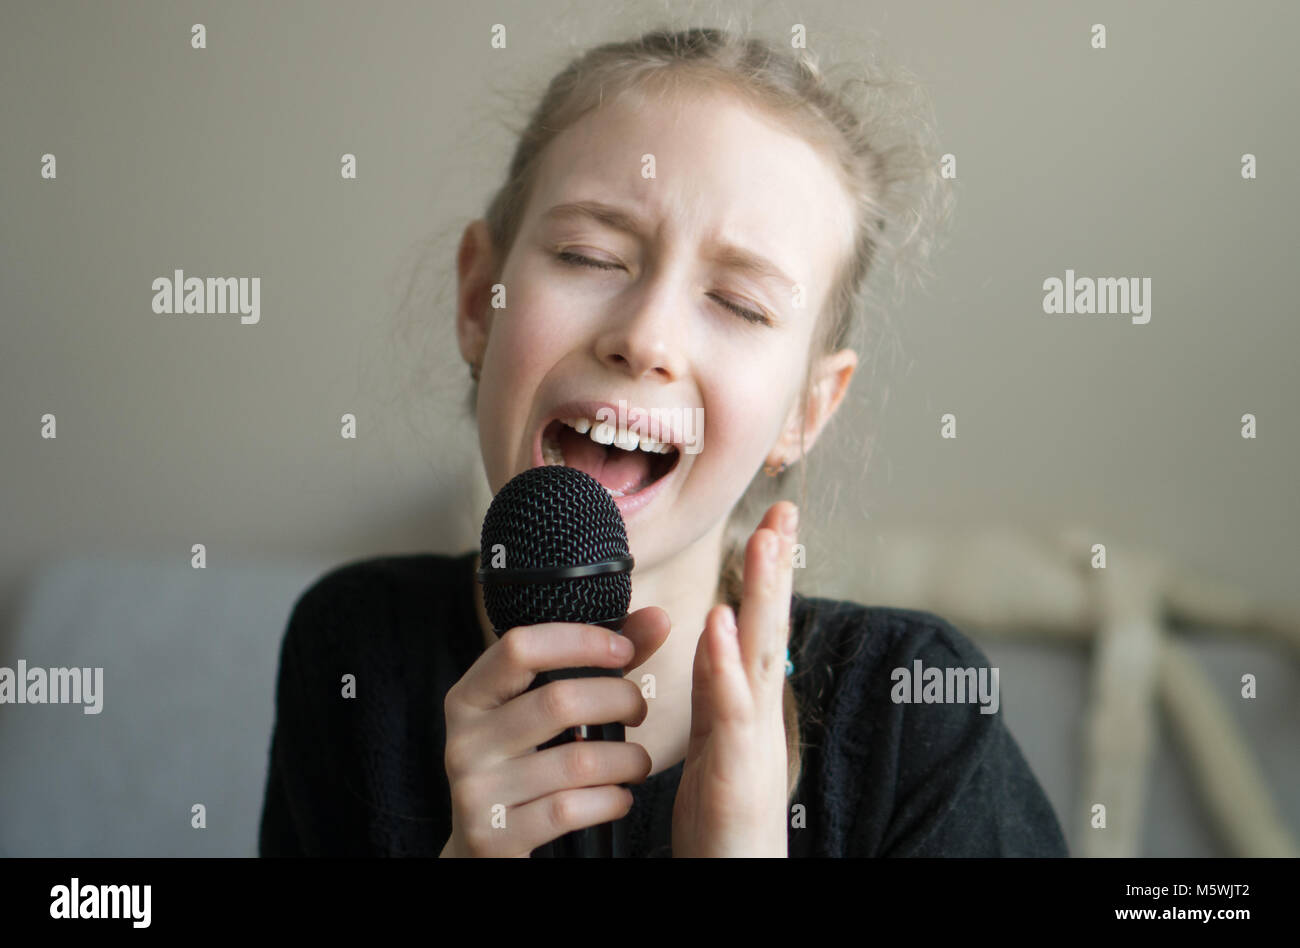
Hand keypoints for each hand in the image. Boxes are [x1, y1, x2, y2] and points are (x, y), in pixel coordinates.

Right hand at [440, 606, 670, 856]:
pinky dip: (611, 800)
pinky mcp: (495, 836)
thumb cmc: (527, 763)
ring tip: (638, 762)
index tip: (623, 650)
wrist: (483, 847)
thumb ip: (599, 662)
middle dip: (618, 700)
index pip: (519, 646)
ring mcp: (475, 791)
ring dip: (627, 758)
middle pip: (558, 700)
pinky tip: (619, 797)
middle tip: (639, 711)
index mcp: (470, 697)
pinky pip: (571, 809)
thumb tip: (658, 618)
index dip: (579, 641)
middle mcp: (463, 741)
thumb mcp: (545, 710)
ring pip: (576, 759)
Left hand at [672, 500, 796, 856]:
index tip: (772, 522)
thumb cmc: (722, 821)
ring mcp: (755, 742)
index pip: (758, 628)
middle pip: (770, 629)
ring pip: (761, 657)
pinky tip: (723, 624)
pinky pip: (730, 712)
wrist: (734, 880)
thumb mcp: (713, 741)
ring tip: (766, 542)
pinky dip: (727, 666)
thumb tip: (714, 634)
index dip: (767, 576)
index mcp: (750, 706)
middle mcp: (761, 716)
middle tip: (782, 510)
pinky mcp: (737, 774)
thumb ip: (715, 689)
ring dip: (764, 597)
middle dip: (777, 569)